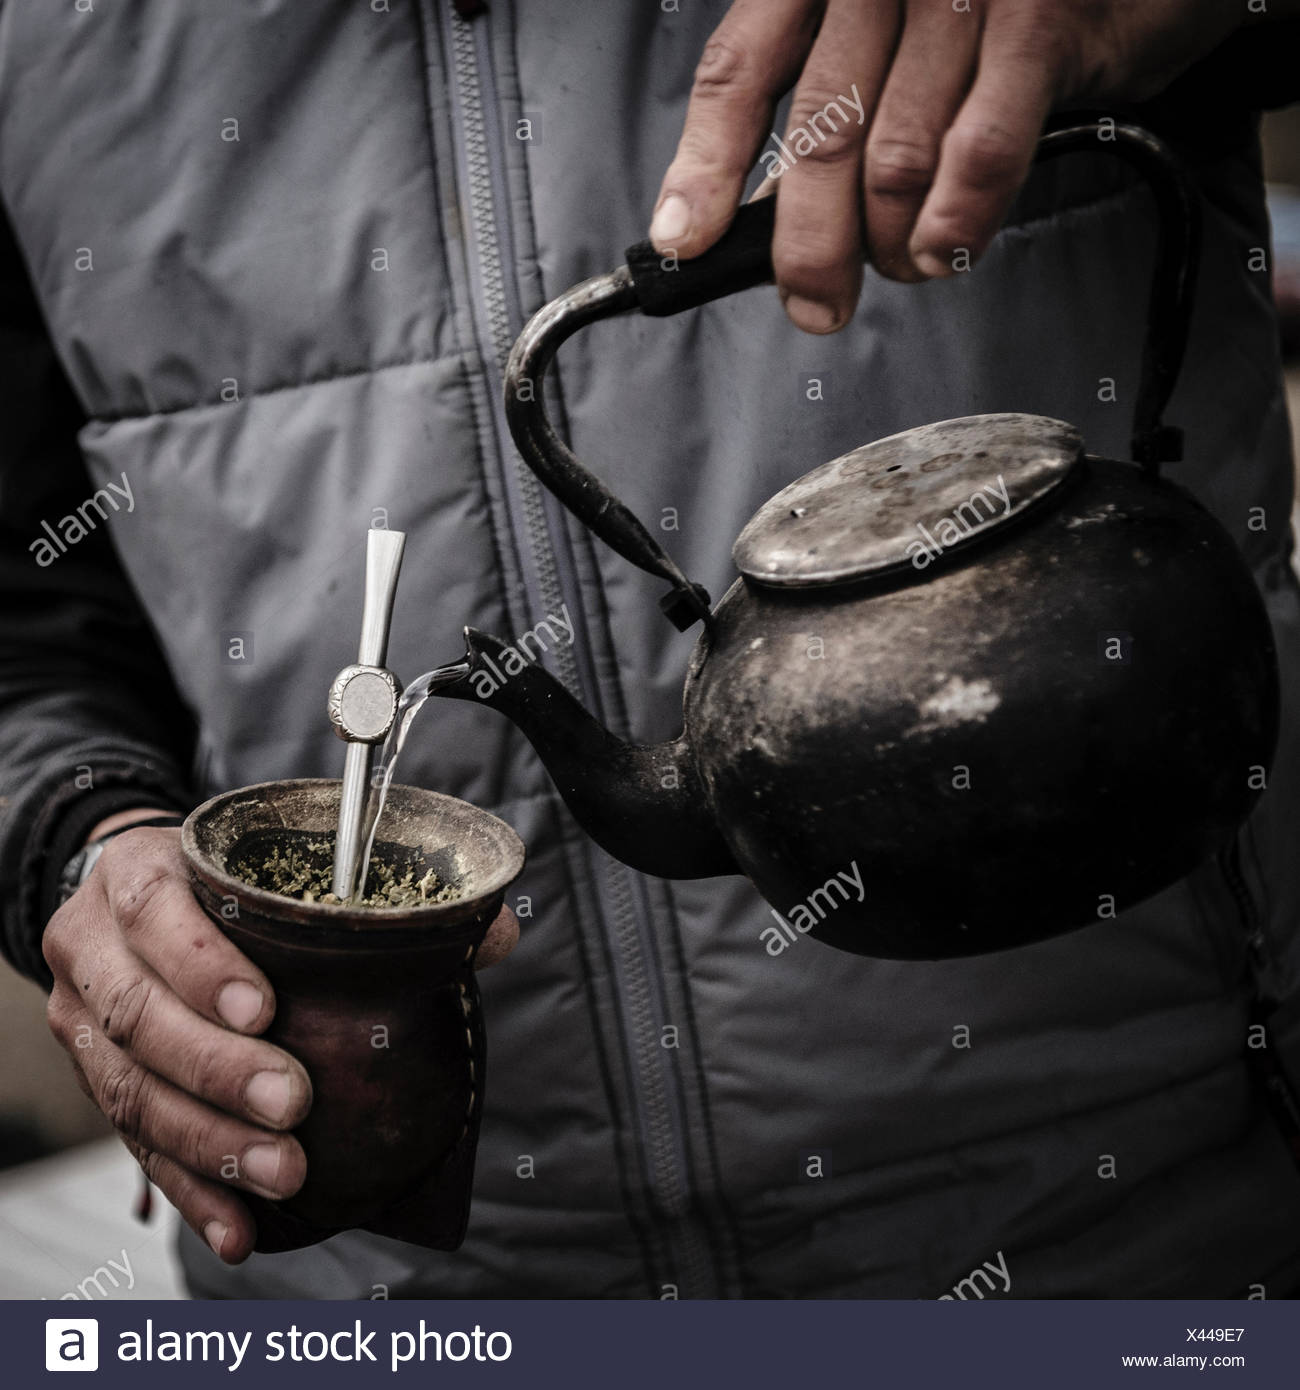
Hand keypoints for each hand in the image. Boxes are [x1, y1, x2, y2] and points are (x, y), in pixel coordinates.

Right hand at [43, 823, 518, 1263]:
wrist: (130, 896)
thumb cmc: (220, 882)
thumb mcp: (273, 865)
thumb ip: (376, 897)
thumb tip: (492, 933)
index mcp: (138, 877)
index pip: (155, 912)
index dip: (203, 964)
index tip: (265, 1006)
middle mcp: (96, 951)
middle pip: (140, 1016)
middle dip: (218, 1068)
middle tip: (292, 1103)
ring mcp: (84, 1023)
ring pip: (131, 1092)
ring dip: (209, 1143)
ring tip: (282, 1172)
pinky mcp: (99, 1083)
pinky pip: (135, 1149)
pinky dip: (191, 1191)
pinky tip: (237, 1227)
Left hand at [650, 0, 1243, 329]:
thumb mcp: (898, 21)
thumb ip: (839, 94)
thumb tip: (774, 201)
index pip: (740, 71)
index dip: (704, 165)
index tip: (683, 239)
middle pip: (818, 134)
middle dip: (809, 246)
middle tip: (815, 304)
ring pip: (893, 157)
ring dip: (888, 241)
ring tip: (903, 265)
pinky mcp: (1040, 22)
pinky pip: (979, 150)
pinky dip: (955, 220)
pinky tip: (942, 250)